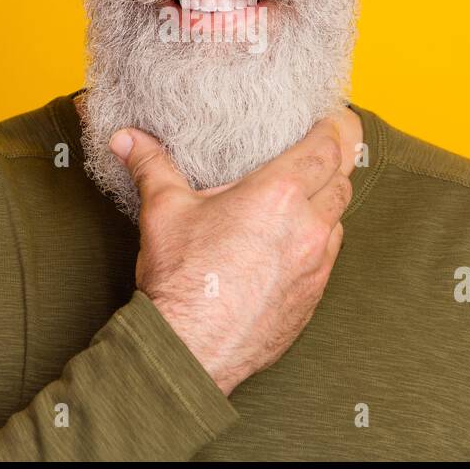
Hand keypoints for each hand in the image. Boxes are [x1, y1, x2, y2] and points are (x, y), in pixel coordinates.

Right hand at [109, 112, 358, 395]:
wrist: (190, 351)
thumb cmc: (180, 281)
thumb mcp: (164, 211)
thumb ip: (151, 166)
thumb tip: (127, 138)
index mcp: (278, 195)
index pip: (330, 146)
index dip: (338, 126)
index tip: (334, 117)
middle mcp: (308, 227)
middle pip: (342, 179)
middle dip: (335, 160)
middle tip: (322, 148)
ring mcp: (316, 265)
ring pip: (339, 218)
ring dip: (327, 201)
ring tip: (305, 193)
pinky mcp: (313, 296)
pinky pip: (329, 255)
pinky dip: (318, 239)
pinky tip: (292, 239)